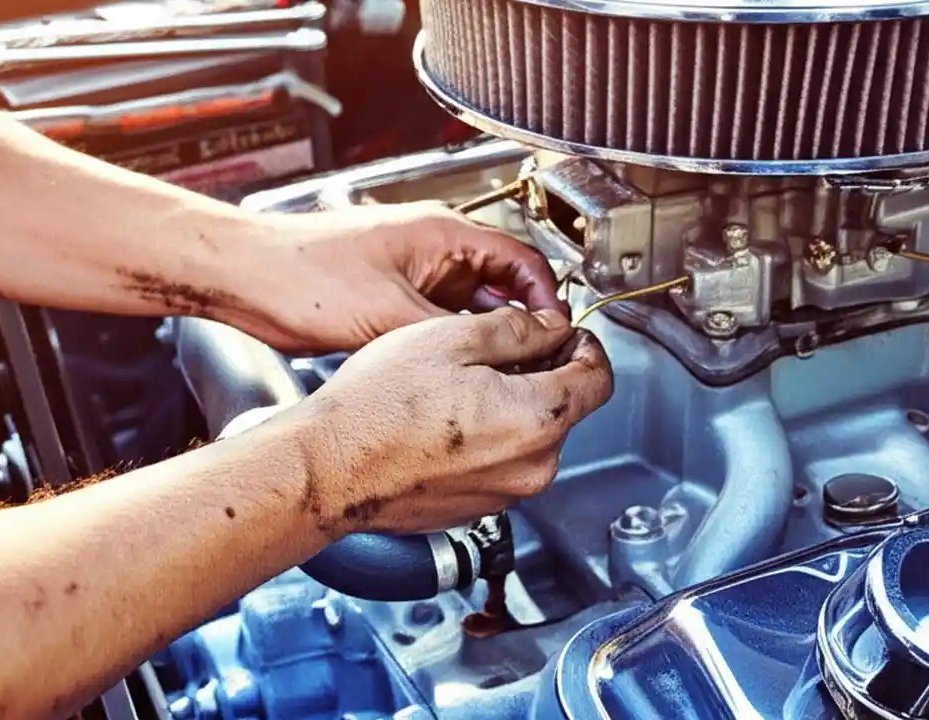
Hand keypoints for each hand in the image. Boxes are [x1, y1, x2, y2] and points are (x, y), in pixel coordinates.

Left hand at [230, 202, 564, 351]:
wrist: (245, 278)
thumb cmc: (301, 275)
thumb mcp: (390, 314)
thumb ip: (454, 331)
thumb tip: (501, 350)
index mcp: (444, 234)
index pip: (523, 260)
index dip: (547, 301)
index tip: (557, 335)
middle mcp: (433, 248)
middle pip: (503, 285)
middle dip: (521, 323)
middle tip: (534, 361)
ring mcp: (413, 271)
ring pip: (472, 306)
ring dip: (486, 336)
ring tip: (499, 371)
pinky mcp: (392, 295)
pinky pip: (440, 319)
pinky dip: (455, 342)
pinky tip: (456, 371)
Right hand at [285, 306, 611, 535]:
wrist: (329, 468)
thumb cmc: (378, 408)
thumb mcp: (453, 340)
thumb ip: (519, 331)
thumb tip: (553, 328)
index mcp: (538, 419)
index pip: (600, 378)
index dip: (586, 347)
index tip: (568, 334)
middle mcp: (535, 466)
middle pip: (566, 408)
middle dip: (544, 374)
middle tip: (499, 350)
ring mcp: (508, 493)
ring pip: (534, 437)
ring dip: (514, 406)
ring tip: (460, 385)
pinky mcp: (480, 508)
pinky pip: (503, 463)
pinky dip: (489, 437)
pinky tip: (446, 419)